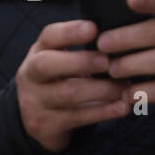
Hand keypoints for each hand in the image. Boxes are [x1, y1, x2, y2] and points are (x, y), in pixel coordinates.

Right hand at [16, 19, 128, 152]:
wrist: (34, 119)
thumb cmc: (57, 82)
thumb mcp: (59, 61)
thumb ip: (81, 50)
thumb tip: (118, 40)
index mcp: (37, 53)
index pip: (48, 36)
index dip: (69, 31)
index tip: (93, 28)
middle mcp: (30, 76)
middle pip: (46, 64)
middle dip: (80, 61)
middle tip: (108, 62)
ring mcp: (35, 102)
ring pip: (67, 94)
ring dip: (101, 90)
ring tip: (124, 87)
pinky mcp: (46, 125)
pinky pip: (77, 118)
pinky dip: (103, 112)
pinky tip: (122, 107)